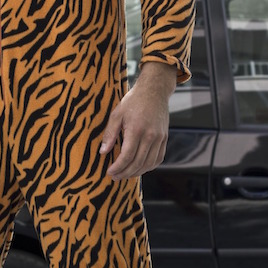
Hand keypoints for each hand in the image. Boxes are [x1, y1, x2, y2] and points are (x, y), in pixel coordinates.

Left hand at [100, 62, 175, 179]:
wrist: (155, 91)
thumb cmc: (133, 101)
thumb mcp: (116, 114)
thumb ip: (110, 134)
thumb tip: (103, 152)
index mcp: (136, 129)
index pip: (127, 156)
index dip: (118, 167)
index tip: (109, 172)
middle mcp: (151, 136)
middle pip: (138, 163)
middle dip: (125, 173)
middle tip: (114, 177)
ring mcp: (160, 138)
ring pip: (149, 164)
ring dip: (136, 173)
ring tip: (125, 175)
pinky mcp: (165, 139)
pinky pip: (158, 159)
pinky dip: (148, 167)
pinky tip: (139, 168)